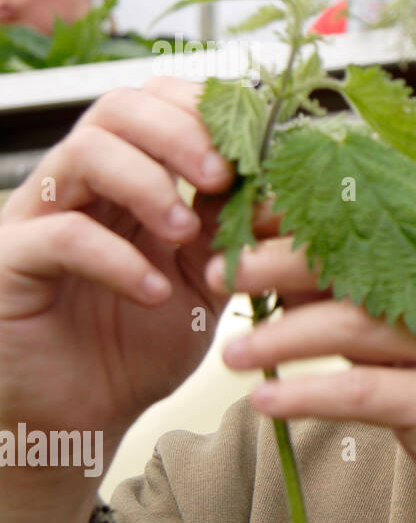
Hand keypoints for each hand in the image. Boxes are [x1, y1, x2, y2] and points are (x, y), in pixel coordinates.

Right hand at [0, 77, 236, 448]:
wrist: (78, 419)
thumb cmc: (136, 346)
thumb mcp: (203, 283)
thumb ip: (233, 233)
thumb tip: (281, 188)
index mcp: (127, 179)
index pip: (156, 103)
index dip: (202, 112)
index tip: (250, 150)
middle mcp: (79, 187)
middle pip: (118, 109)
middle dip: (179, 133)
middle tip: (221, 177)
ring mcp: (36, 219)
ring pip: (84, 155)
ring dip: (148, 185)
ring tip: (185, 234)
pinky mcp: (8, 264)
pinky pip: (60, 236)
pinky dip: (117, 258)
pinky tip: (153, 290)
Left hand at [208, 239, 415, 522]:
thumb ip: (368, 307)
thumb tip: (279, 272)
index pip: (378, 224)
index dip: (305, 219)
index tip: (245, 223)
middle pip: (364, 260)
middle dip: (282, 261)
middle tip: (222, 272)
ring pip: (358, 324)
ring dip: (285, 335)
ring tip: (232, 352)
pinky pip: (367, 393)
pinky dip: (310, 395)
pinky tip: (266, 402)